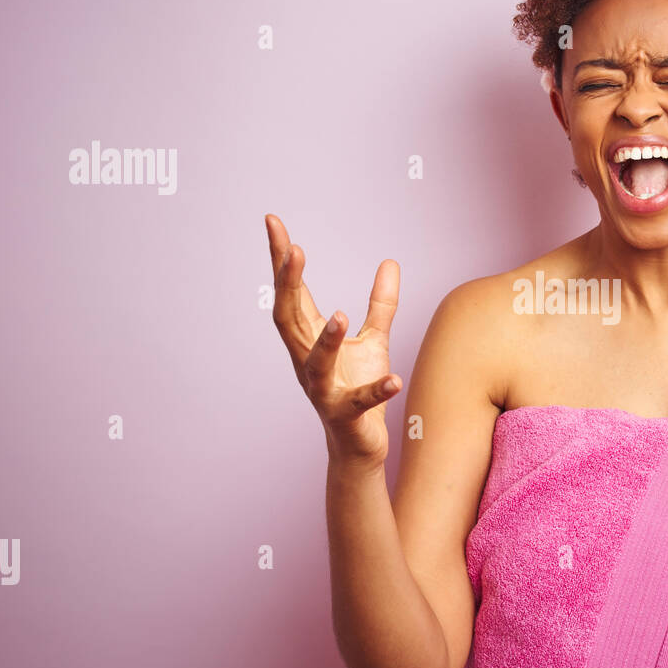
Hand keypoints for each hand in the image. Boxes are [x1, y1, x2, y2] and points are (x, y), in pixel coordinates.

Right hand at [266, 213, 400, 465]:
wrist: (359, 444)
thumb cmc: (358, 388)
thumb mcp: (374, 339)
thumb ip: (380, 303)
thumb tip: (390, 262)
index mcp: (310, 339)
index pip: (292, 293)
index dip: (282, 260)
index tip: (273, 223)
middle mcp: (307, 362)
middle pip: (290, 319)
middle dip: (288, 285)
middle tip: (292, 251)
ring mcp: (323, 390)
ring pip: (317, 364)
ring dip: (327, 341)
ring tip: (341, 316)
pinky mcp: (346, 416)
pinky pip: (361, 402)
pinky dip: (376, 391)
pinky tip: (394, 380)